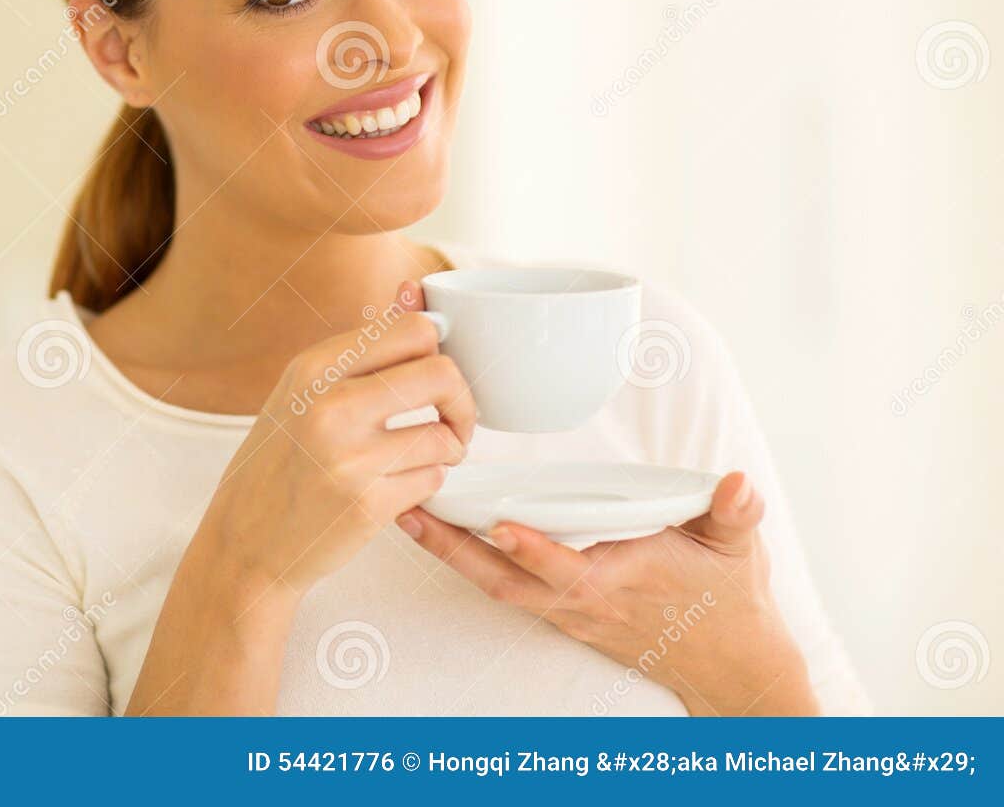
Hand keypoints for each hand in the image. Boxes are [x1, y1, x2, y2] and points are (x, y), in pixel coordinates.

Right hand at [194, 281, 477, 604]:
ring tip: (421, 458)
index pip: (412, 329)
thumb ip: (365, 345)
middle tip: (451, 420)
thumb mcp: (305, 391)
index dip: (439, 351)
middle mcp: (327, 406)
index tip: (433, 376)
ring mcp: (347, 458)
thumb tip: (416, 288)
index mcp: (312, 367)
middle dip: (462, 400)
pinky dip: (426, 484)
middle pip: (442, 373)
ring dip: (446, 450)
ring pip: (445, 435)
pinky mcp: (366, 505)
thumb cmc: (281, 460)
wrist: (245, 542)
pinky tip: (396, 489)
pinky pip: (433, 479)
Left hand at [399, 471, 819, 715]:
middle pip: (508, 582)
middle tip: (412, 512)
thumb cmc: (730, 600)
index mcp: (623, 580)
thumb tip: (738, 484)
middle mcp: (586, 601)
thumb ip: (737, 513)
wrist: (731, 666)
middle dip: (456, 550)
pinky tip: (443, 536)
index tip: (500, 526)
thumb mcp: (741, 550)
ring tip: (409, 516)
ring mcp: (570, 612)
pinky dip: (473, 564)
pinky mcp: (563, 613)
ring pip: (499, 587)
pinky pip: (508, 590)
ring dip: (452, 554)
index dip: (535, 551)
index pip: (569, 569)